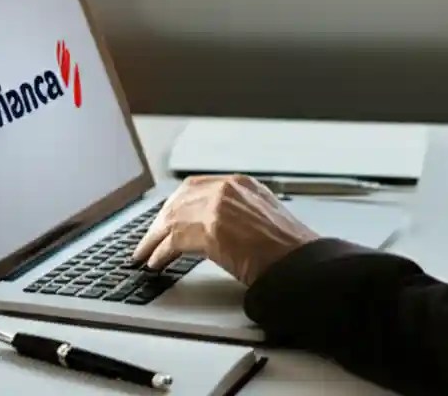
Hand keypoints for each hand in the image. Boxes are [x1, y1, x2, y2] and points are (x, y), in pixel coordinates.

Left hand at [131, 175, 319, 285]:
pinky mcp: (211, 230)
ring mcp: (219, 206)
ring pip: (171, 219)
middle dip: (159, 221)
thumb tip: (212, 229)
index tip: (163, 220)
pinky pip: (173, 240)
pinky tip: (157, 262)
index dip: (174, 205)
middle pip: (178, 200)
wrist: (302, 262)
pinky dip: (161, 252)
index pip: (194, 186)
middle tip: (149, 240)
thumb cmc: (290, 249)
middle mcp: (228, 189)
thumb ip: (237, 213)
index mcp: (241, 183)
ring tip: (146, 255)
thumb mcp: (263, 217)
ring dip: (154, 240)